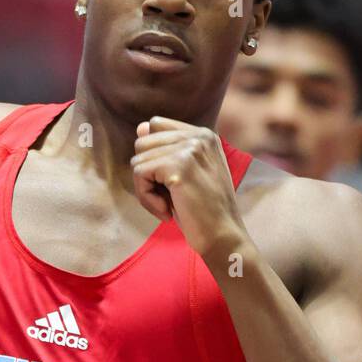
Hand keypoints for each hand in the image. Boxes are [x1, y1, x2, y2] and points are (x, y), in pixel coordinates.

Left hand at [131, 117, 244, 257]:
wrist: (223, 236)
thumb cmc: (203, 211)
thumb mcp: (185, 175)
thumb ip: (165, 150)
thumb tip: (141, 127)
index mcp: (203, 135)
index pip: (156, 126)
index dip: (153, 156)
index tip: (169, 183)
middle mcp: (199, 135)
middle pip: (143, 143)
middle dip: (147, 174)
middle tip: (167, 198)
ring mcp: (190, 148)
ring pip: (138, 160)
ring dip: (146, 189)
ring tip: (168, 205)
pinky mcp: (179, 166)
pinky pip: (140, 173)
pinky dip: (146, 198)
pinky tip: (166, 210)